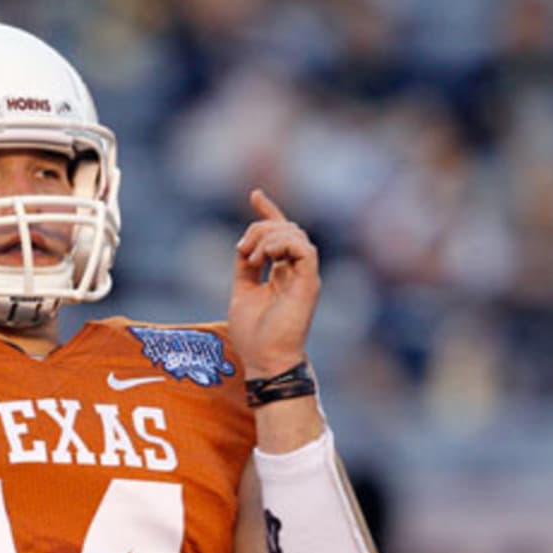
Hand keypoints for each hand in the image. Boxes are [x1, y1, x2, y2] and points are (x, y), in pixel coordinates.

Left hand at [228, 190, 318, 377]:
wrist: (265, 358)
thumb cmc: (254, 334)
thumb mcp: (242, 291)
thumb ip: (245, 267)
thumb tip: (243, 246)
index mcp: (283, 272)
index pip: (280, 233)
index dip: (269, 211)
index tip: (254, 194)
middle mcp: (297, 271)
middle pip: (285, 227)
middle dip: (260, 227)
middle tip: (242, 250)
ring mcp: (305, 276)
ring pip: (295, 233)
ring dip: (267, 236)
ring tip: (252, 258)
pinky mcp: (309, 282)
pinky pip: (304, 248)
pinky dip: (281, 244)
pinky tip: (264, 257)